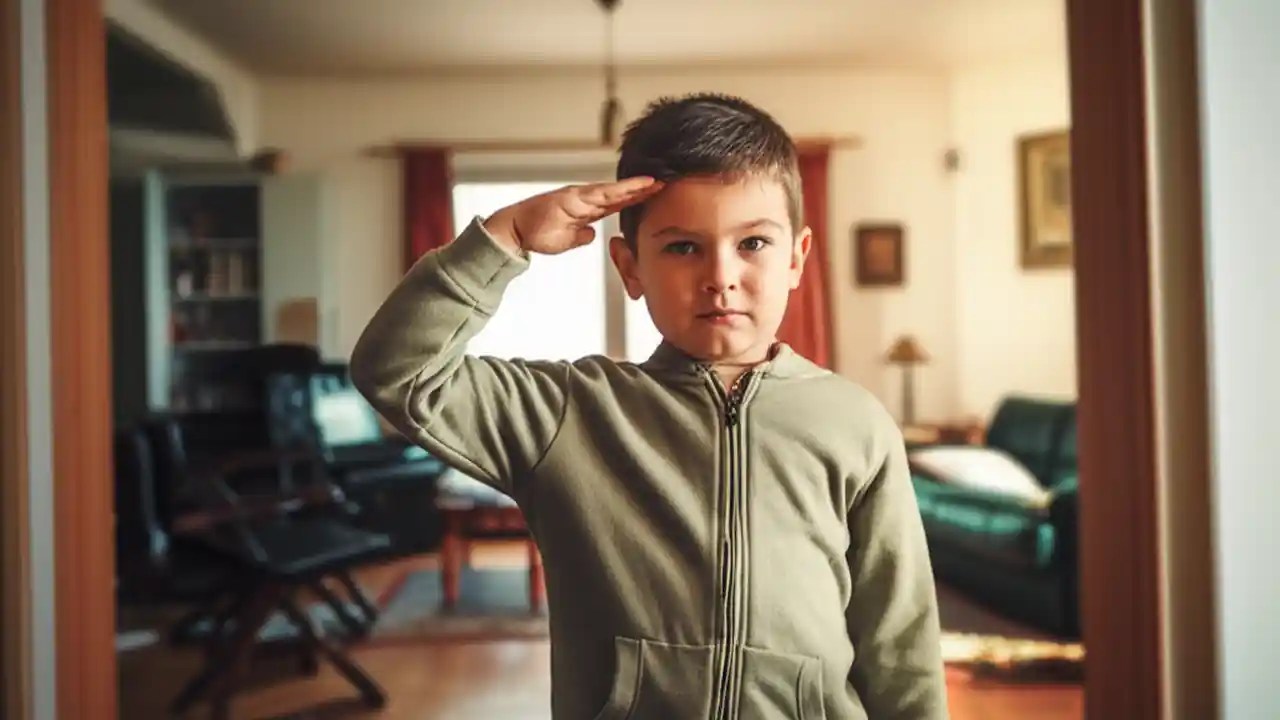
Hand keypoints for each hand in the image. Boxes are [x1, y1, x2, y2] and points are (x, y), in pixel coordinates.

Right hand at [483, 176, 662, 254]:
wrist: (515, 231)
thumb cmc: (537, 234)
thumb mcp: (567, 240)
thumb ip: (580, 236)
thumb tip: (592, 234)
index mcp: (586, 209)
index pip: (617, 203)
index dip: (636, 198)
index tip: (656, 194)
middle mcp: (585, 199)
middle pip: (620, 193)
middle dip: (642, 188)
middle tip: (665, 182)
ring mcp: (579, 196)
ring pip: (613, 190)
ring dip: (635, 186)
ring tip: (656, 182)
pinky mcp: (573, 198)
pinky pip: (600, 194)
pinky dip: (618, 190)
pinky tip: (634, 187)